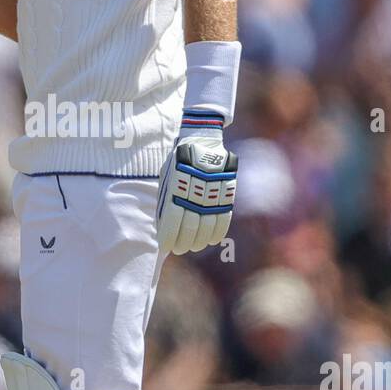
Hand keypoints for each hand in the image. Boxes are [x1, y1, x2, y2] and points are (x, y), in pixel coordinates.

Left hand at [157, 109, 237, 254]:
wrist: (202, 139)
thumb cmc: (179, 161)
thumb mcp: (168, 177)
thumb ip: (167, 200)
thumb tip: (164, 227)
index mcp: (178, 185)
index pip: (173, 219)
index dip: (169, 236)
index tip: (165, 246)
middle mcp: (196, 190)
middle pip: (190, 225)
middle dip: (183, 242)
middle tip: (179, 250)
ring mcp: (213, 191)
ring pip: (207, 225)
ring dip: (199, 240)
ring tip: (192, 246)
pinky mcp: (226, 191)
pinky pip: (223, 217)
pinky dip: (217, 232)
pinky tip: (210, 240)